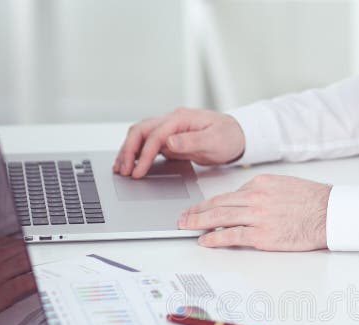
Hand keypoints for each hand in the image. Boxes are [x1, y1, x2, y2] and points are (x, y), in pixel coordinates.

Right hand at [114, 108, 245, 177]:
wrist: (237, 136)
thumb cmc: (228, 137)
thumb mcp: (214, 141)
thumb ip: (191, 141)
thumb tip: (169, 141)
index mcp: (181, 118)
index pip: (155, 135)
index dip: (144, 154)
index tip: (138, 171)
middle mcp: (172, 121)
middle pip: (140, 131)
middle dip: (128, 151)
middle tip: (122, 171)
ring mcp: (169, 130)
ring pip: (141, 136)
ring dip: (129, 151)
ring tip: (120, 169)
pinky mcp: (170, 140)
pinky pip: (148, 144)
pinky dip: (138, 154)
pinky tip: (132, 165)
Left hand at [178, 174, 330, 251]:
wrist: (331, 213)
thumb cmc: (314, 201)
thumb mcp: (286, 186)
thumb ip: (264, 192)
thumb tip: (247, 201)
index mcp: (261, 183)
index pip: (229, 195)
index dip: (210, 203)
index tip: (201, 208)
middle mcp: (256, 197)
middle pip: (218, 204)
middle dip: (196, 211)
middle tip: (181, 217)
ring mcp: (258, 216)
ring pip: (219, 218)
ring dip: (198, 223)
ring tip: (185, 228)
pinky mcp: (263, 235)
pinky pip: (232, 235)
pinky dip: (215, 237)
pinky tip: (204, 240)